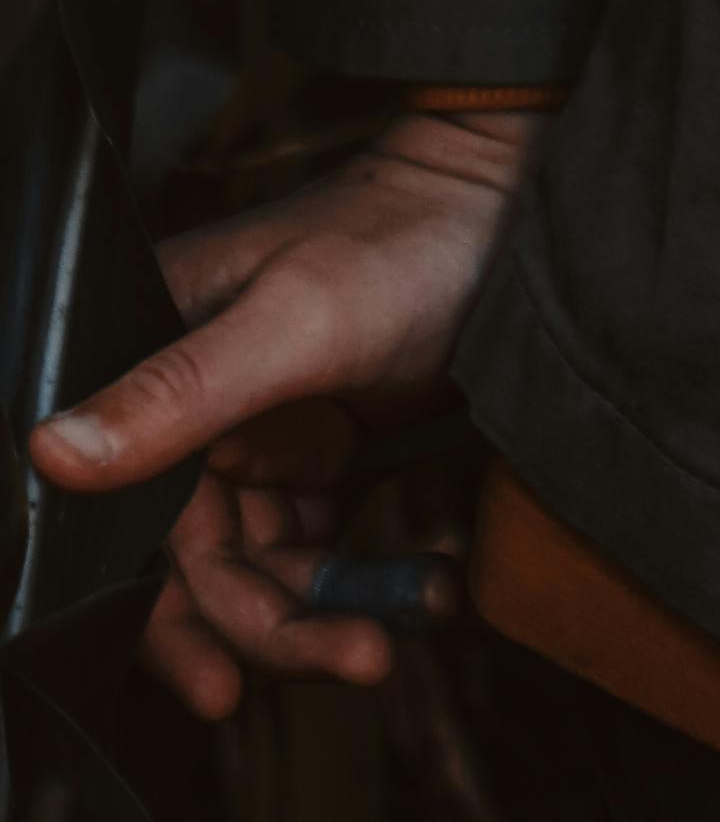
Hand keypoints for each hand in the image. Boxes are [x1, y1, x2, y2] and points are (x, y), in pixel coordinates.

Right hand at [28, 105, 539, 718]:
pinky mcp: (321, 446)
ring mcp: (259, 429)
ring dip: (324, 613)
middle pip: (202, 562)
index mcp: (152, 360)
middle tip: (357, 661)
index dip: (168, 615)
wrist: (512, 192)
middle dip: (271, 626)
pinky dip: (359, 579)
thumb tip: (49, 454)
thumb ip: (179, 393)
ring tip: (394, 635)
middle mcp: (191, 404)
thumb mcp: (294, 320)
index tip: (221, 687)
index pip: (133, 523)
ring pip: (264, 564)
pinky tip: (422, 588)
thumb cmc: (403, 233)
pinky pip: (319, 542)